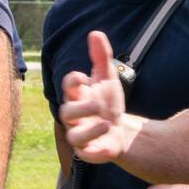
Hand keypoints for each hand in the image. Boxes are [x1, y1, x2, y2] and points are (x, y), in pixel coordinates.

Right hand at [58, 31, 133, 162]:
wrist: (121, 129)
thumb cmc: (108, 101)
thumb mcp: (107, 77)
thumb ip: (101, 56)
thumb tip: (95, 33)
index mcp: (77, 95)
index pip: (68, 86)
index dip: (73, 81)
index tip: (83, 78)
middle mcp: (75, 116)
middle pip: (67, 112)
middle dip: (80, 108)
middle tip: (98, 105)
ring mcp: (81, 135)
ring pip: (74, 137)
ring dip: (89, 131)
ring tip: (107, 123)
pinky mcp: (90, 152)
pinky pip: (87, 155)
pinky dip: (97, 154)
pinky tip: (109, 149)